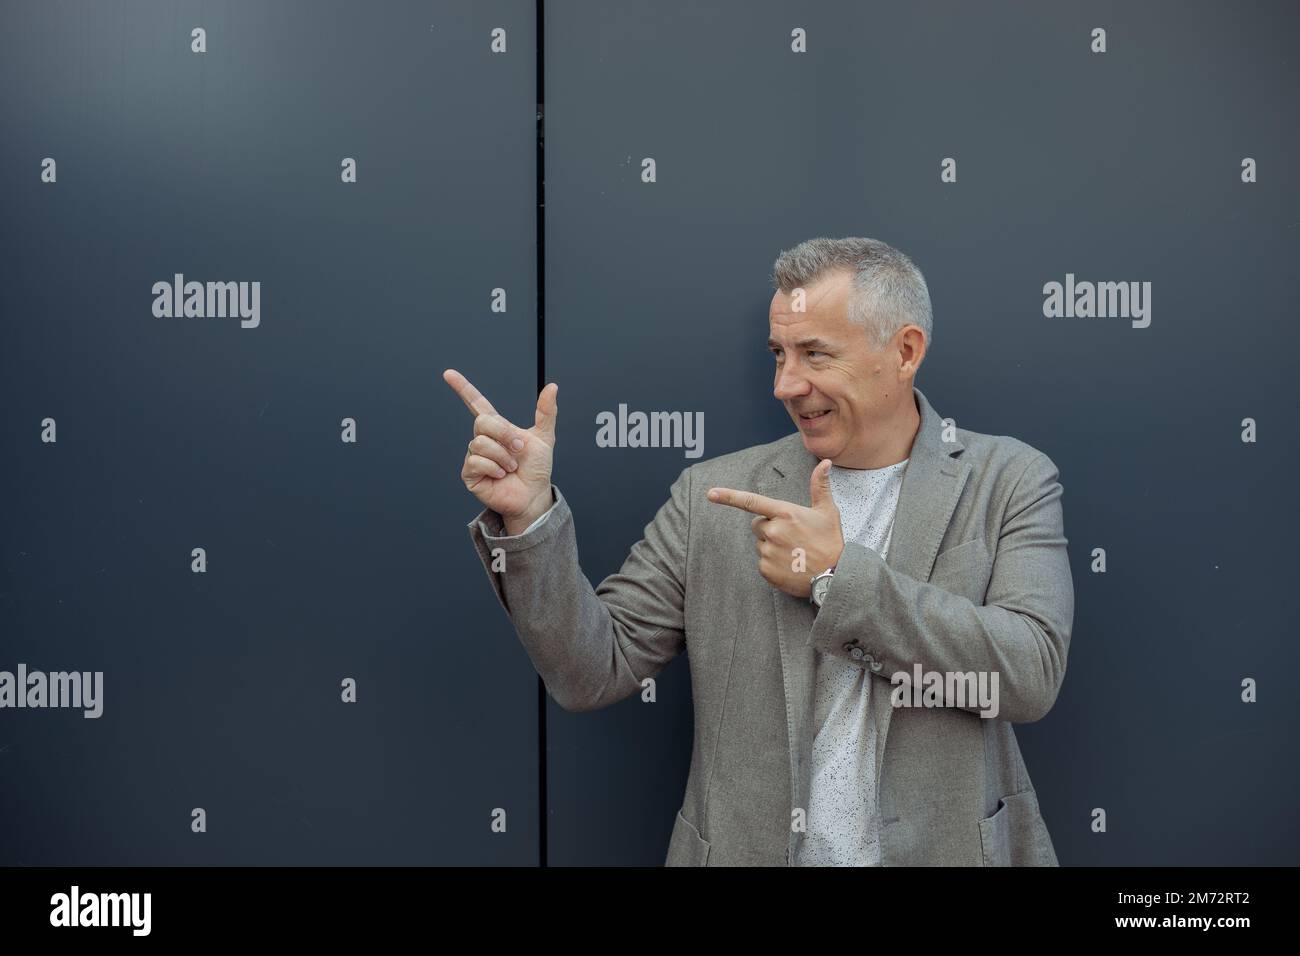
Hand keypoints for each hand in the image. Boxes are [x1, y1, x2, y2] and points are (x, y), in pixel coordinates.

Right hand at [444, 369, 557, 529]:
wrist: (534, 495)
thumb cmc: (536, 469)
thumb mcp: (544, 438)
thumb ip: (546, 412)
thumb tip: (552, 386)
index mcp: (498, 428)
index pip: (476, 403)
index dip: (463, 388)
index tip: (449, 374)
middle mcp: (483, 439)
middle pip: (482, 422)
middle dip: (504, 434)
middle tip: (518, 449)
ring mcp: (475, 456)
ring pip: (480, 443)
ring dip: (502, 456)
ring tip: (511, 467)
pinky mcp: (469, 473)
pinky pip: (476, 461)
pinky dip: (493, 468)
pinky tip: (500, 475)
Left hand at [706, 459, 843, 598]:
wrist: (834, 576)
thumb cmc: (831, 541)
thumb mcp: (827, 511)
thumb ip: (820, 486)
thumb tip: (825, 463)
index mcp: (786, 513)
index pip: (752, 502)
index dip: (729, 497)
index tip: (711, 493)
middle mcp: (774, 531)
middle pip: (757, 525)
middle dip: (769, 528)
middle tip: (792, 537)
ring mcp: (769, 551)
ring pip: (760, 544)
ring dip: (772, 546)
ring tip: (794, 552)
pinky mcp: (766, 570)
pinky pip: (761, 562)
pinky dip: (772, 564)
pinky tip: (790, 565)